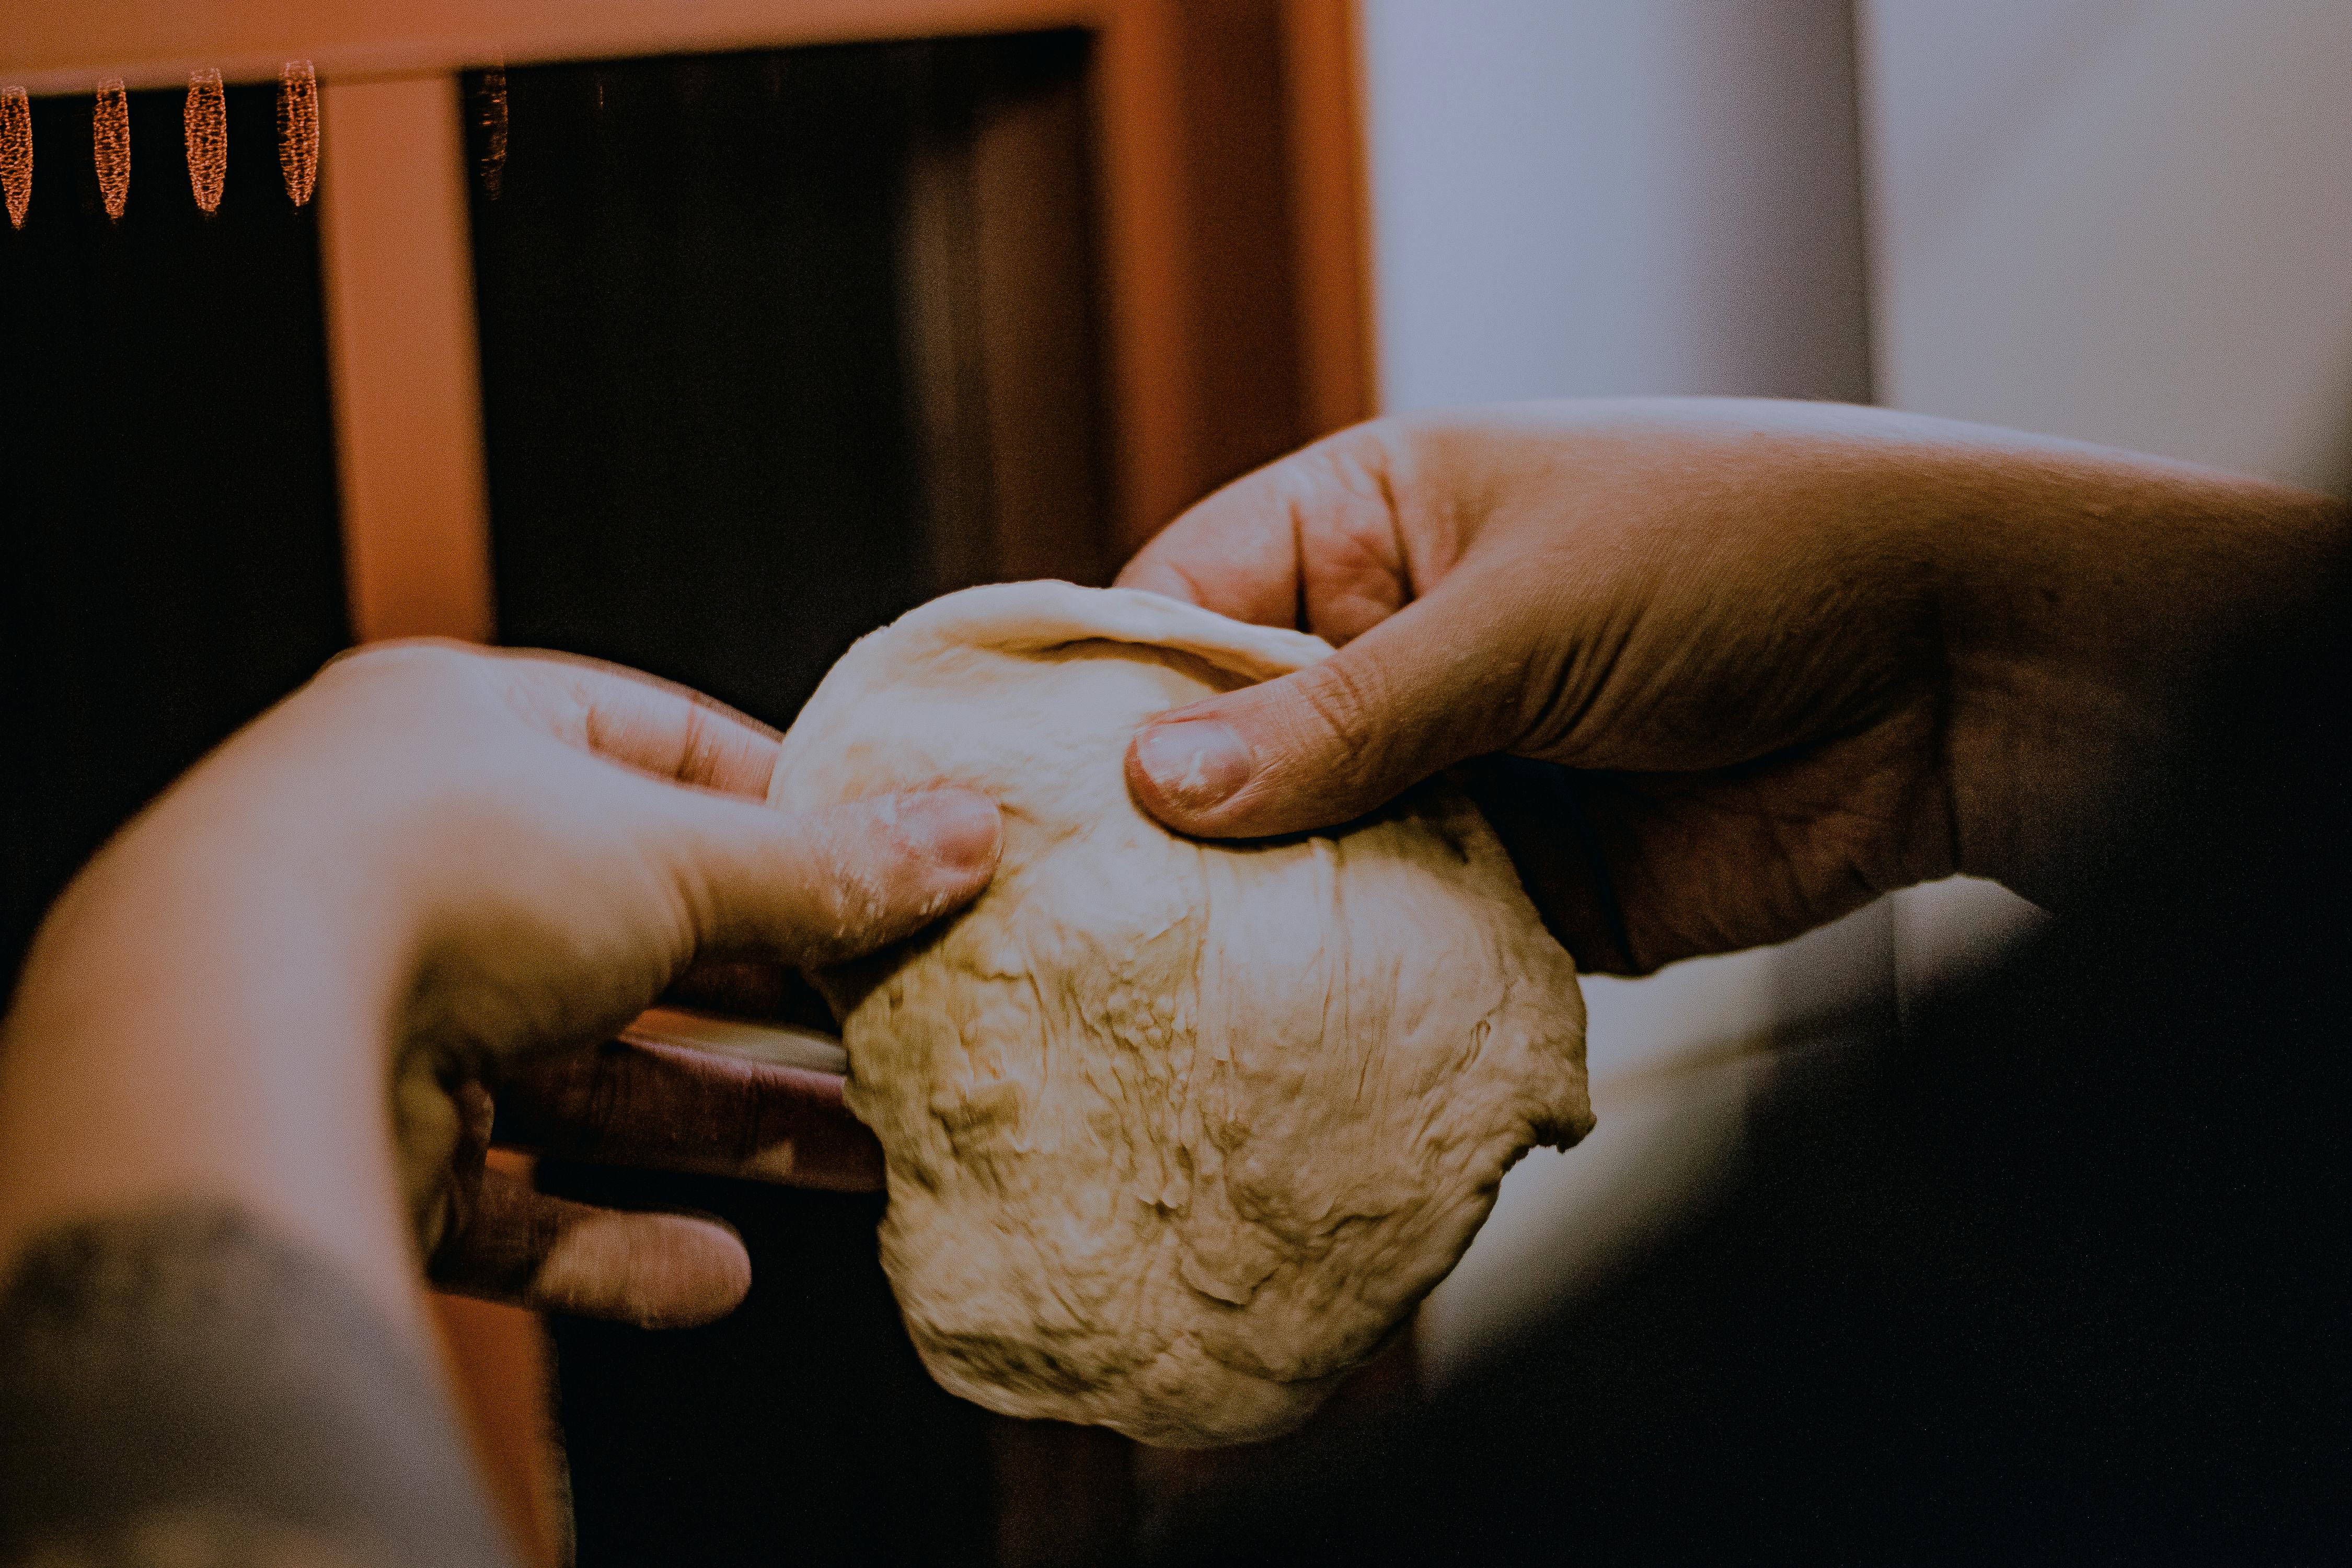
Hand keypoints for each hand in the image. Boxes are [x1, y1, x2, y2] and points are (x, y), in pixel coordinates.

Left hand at [0, 644, 998, 1335]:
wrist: (217, 1043)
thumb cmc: (442, 878)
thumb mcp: (673, 851)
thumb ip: (823, 865)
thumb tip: (972, 833)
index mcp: (459, 736)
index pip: (654, 748)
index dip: (784, 804)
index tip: (895, 858)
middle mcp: (410, 865)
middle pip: (636, 930)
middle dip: (777, 987)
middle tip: (905, 1023)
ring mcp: (377, 1011)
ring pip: (589, 1075)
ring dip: (726, 1125)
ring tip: (864, 1163)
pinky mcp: (359, 1148)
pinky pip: (511, 1200)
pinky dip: (612, 1240)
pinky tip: (715, 1274)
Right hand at [1118, 399, 2338, 971]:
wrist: (1959, 671)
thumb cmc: (1739, 558)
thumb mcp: (1523, 612)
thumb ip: (1343, 712)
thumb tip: (1156, 786)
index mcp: (1373, 525)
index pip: (1187, 600)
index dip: (1104, 693)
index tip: (1016, 792)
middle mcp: (1395, 651)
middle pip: (1233, 750)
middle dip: (1167, 833)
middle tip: (1059, 930)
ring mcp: (1458, 773)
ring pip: (1311, 860)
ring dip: (1261, 924)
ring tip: (1151, 1007)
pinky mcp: (1524, 886)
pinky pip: (1408, 941)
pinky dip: (1363, 987)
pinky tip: (1289, 1041)